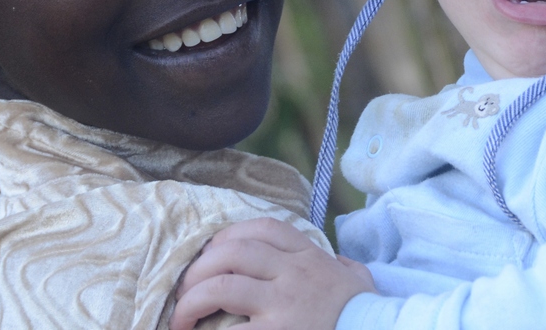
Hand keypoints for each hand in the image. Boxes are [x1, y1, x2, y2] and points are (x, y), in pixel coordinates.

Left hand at [170, 218, 375, 329]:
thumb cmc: (365, 314)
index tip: (211, 251)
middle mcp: (293, 274)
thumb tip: (337, 261)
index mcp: (309, 258)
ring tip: (180, 318)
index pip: (263, 228)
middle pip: (232, 252)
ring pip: (221, 286)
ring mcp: (283, 304)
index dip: (228, 235)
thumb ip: (344, 266)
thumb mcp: (358, 280)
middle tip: (184, 289)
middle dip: (199, 268)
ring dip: (191, 300)